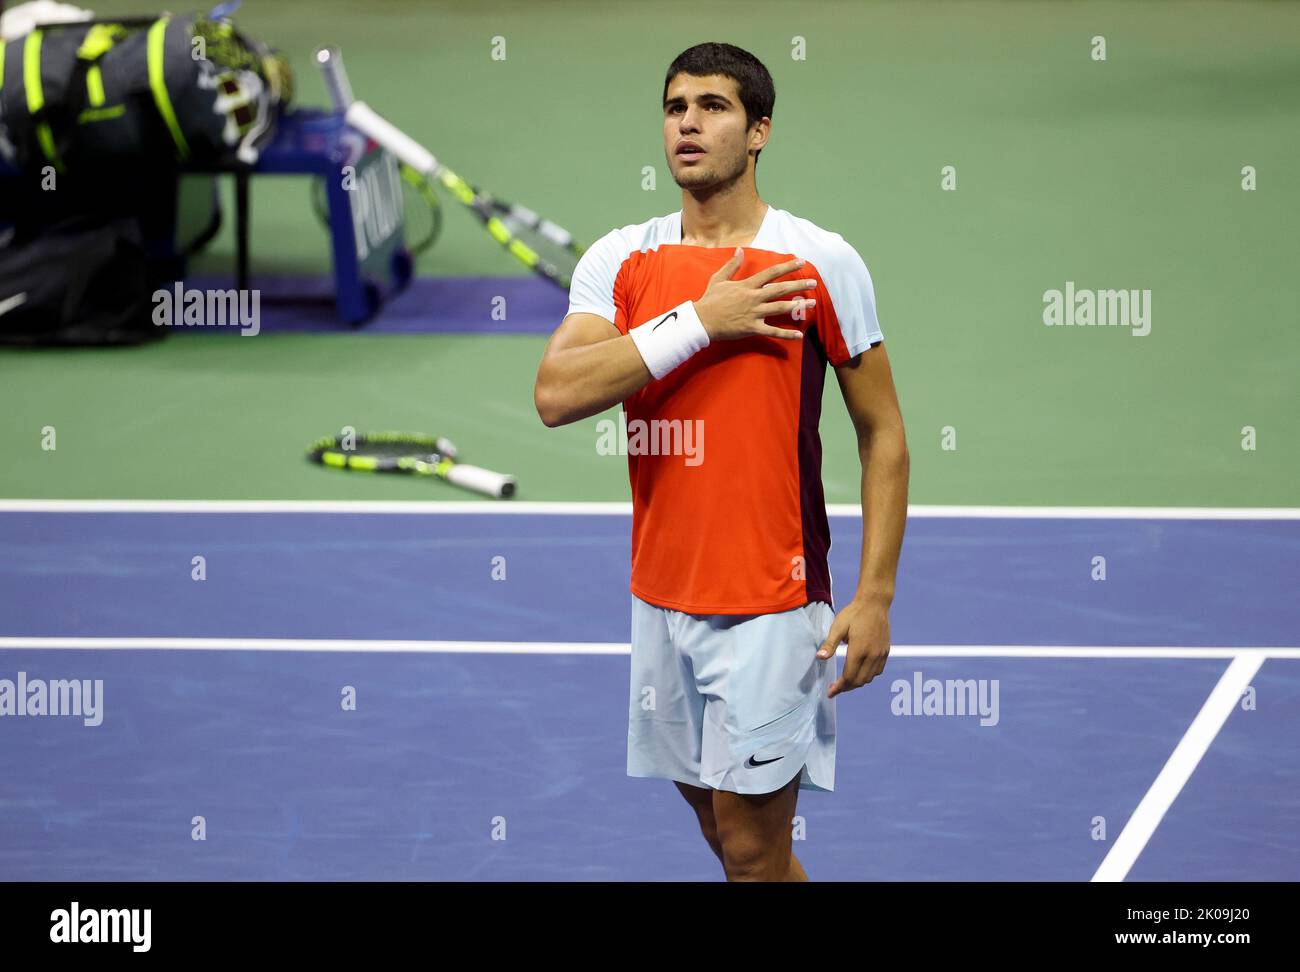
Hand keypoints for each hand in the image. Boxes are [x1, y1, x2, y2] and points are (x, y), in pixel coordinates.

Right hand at [693, 248, 816, 341]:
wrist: (701, 321)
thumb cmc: (710, 300)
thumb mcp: (719, 278)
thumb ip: (732, 265)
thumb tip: (740, 250)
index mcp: (747, 285)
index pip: (771, 273)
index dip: (787, 266)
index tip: (801, 262)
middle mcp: (754, 298)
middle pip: (781, 289)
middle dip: (799, 285)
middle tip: (814, 283)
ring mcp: (754, 313)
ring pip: (780, 308)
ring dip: (798, 306)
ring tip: (812, 304)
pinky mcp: (752, 329)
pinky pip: (772, 332)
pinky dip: (786, 335)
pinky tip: (798, 336)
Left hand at [817, 596, 890, 697]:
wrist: (875, 603)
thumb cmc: (854, 613)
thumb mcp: (838, 627)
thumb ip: (830, 644)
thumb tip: (819, 658)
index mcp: (859, 650)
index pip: (849, 676)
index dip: (839, 687)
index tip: (830, 692)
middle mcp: (872, 655)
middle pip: (859, 680)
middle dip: (847, 687)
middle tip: (835, 688)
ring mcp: (881, 654)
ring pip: (870, 677)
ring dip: (857, 682)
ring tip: (845, 681)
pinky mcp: (886, 651)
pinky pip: (878, 670)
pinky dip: (868, 675)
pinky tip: (860, 672)